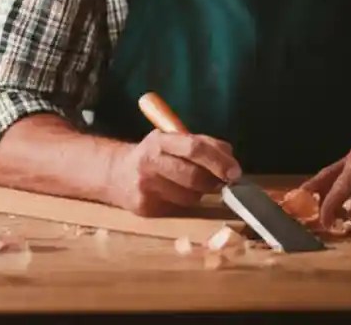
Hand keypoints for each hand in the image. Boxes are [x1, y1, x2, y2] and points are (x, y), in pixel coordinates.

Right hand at [106, 131, 241, 215]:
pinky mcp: (145, 207)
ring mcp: (145, 187)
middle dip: (213, 181)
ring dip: (200, 193)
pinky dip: (185, 202)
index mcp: (159, 141)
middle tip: (222, 182)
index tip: (235, 171)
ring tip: (194, 186)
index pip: (194, 148)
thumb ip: (201, 144)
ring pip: (189, 197)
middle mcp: (149, 162)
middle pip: (193, 176)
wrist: (115, 174)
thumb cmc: (154, 156)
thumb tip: (230, 157)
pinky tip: (177, 194)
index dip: (218, 160)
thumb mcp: (172, 141)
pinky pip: (178, 209)